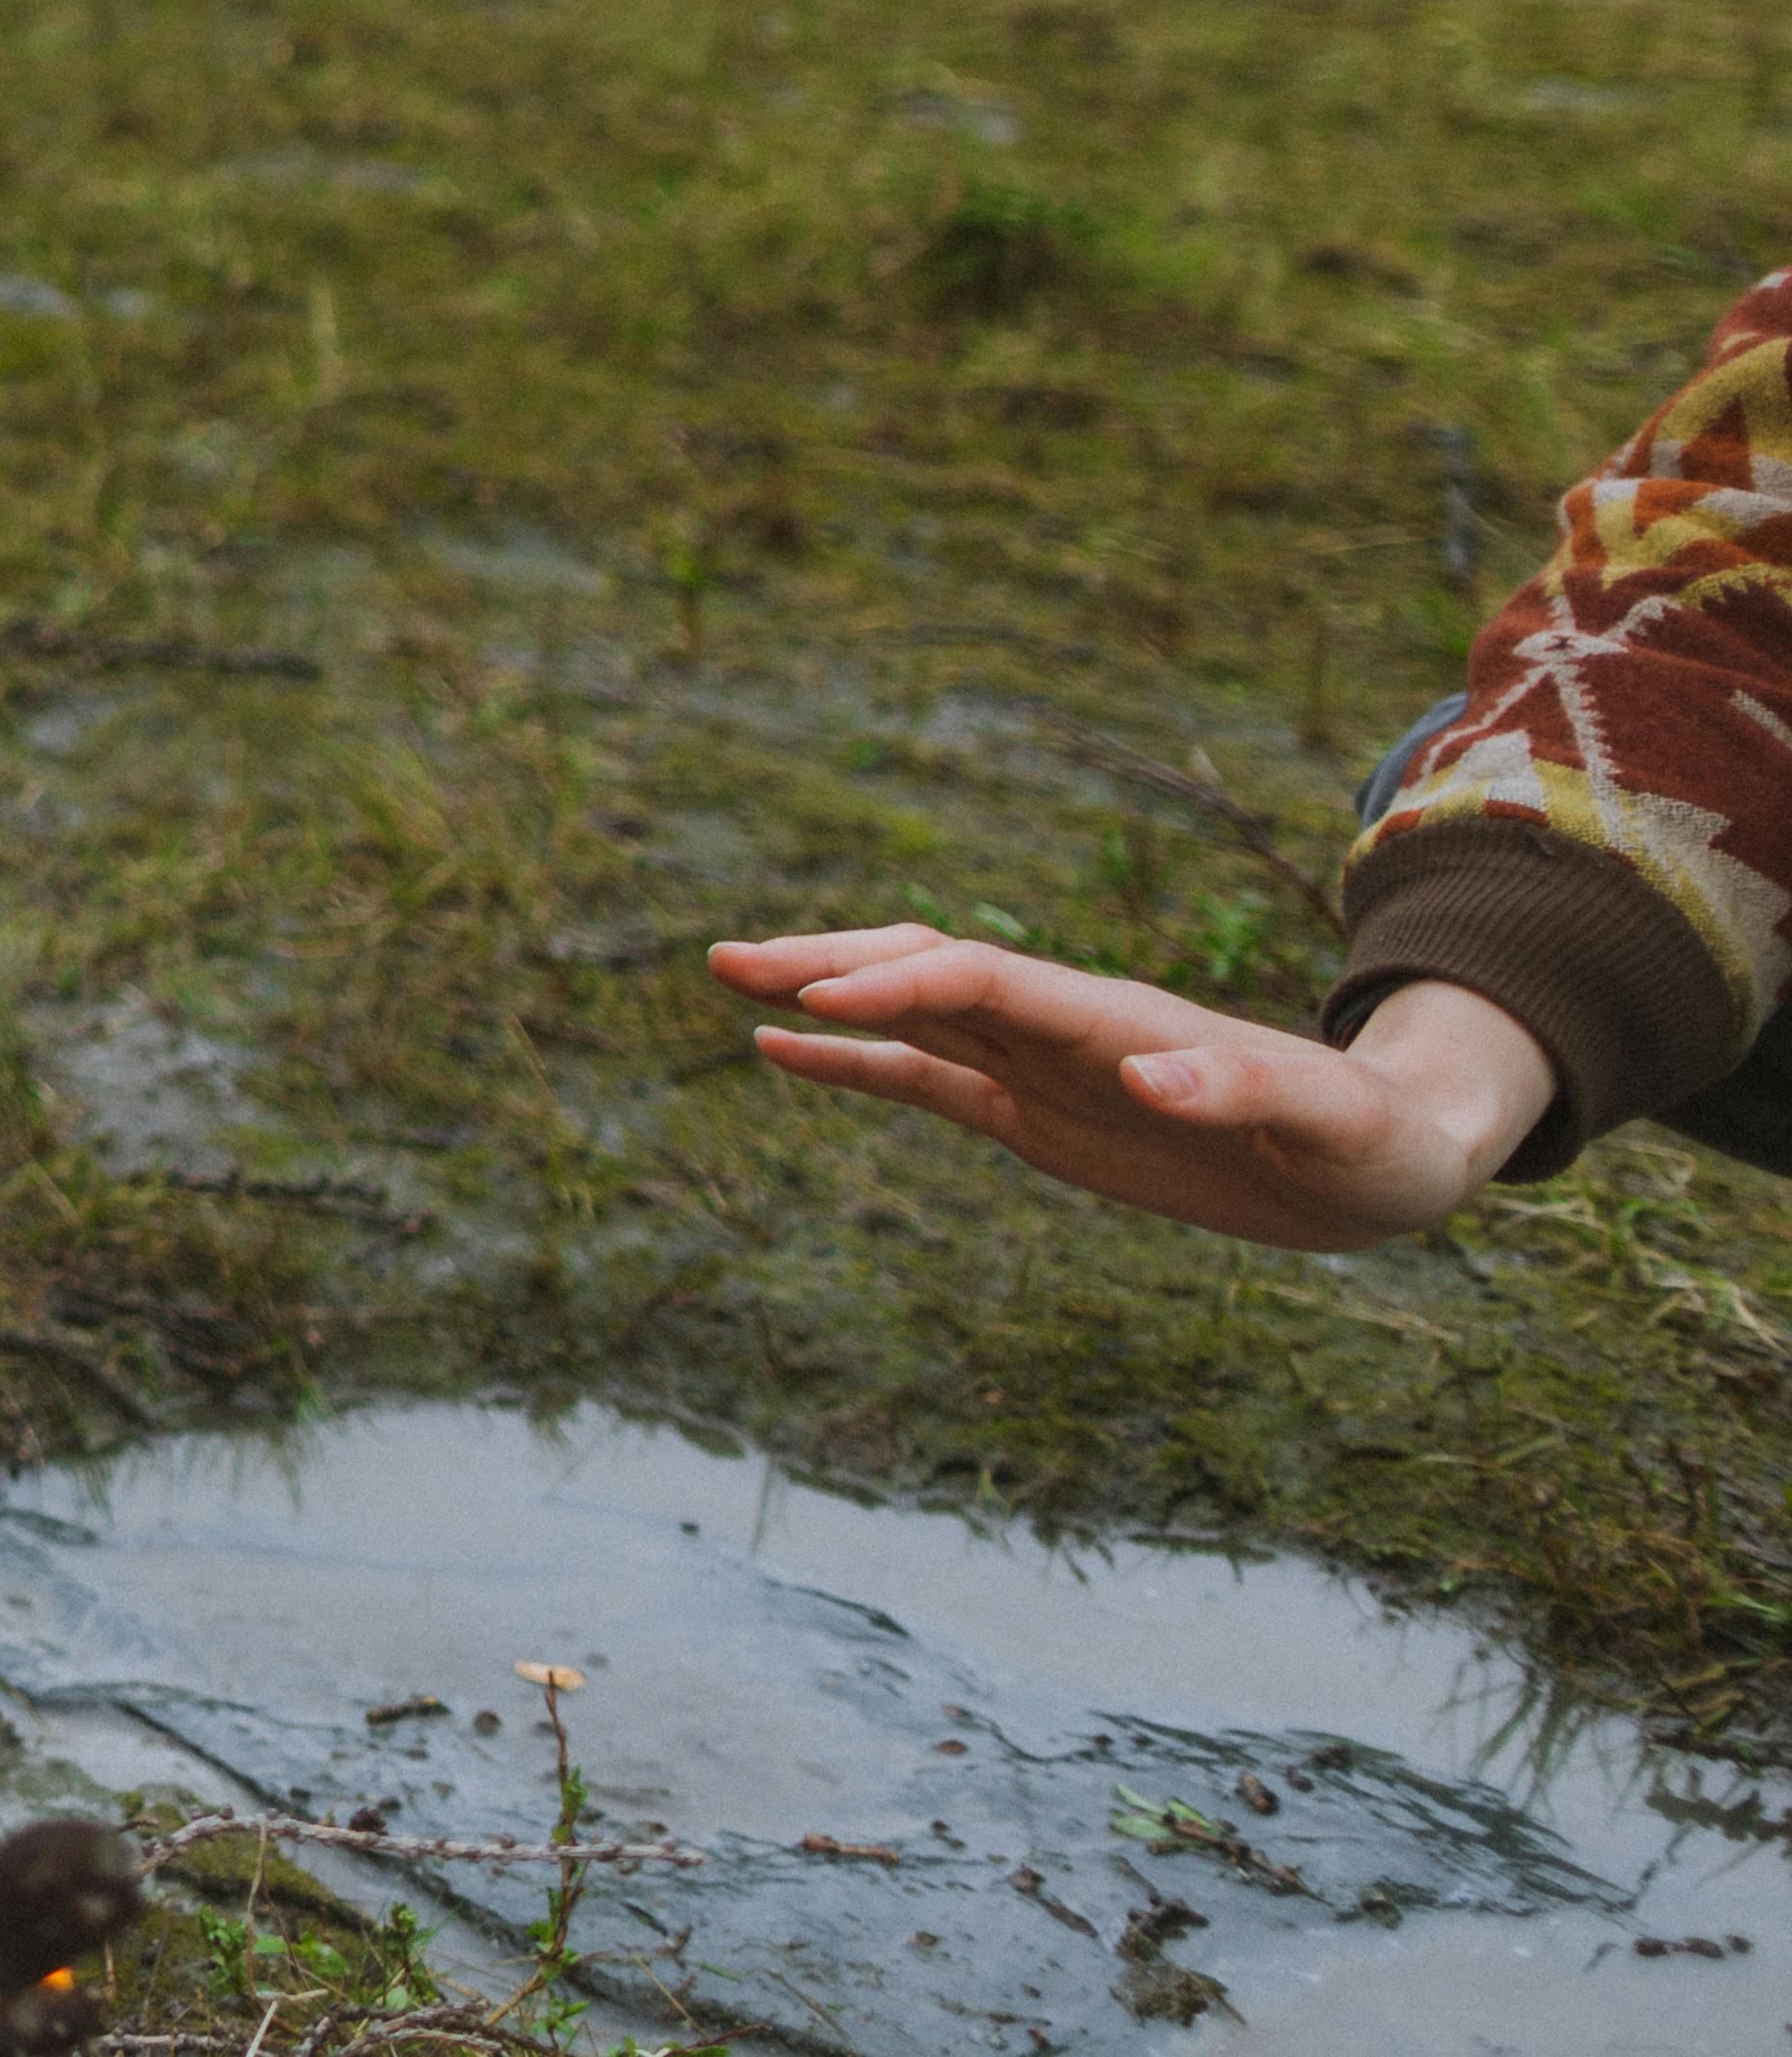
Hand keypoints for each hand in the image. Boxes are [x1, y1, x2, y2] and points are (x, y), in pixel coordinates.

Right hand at [711, 928, 1556, 1252]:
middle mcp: (1068, 1029)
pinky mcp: (1043, 1116)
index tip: (818, 996)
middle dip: (832, 962)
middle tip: (732, 960)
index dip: (903, 985)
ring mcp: (1048, 1067)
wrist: (1387, 1160)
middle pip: (928, 972)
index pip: (988, 982)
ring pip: (912, 1013)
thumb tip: (1147, 1072)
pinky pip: (927, 1082)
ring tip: (732, 977)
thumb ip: (1243, 1090)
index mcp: (1121, 1022)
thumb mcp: (1329, 1126)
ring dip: (826, 993)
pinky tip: (784, 1053)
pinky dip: (854, 1063)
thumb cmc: (1371, 1142)